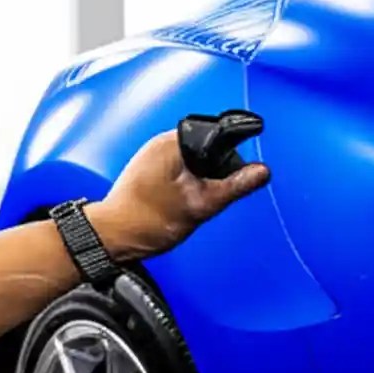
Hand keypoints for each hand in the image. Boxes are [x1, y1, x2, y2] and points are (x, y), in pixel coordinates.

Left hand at [85, 130, 270, 262]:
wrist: (112, 237)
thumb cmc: (146, 221)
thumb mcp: (201, 205)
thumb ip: (234, 186)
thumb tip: (262, 172)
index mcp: (173, 144)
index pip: (217, 135)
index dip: (233, 154)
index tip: (241, 171)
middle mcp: (161, 143)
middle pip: (208, 147)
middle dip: (216, 170)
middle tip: (210, 195)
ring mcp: (153, 155)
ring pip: (195, 159)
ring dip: (201, 178)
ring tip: (192, 201)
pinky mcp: (150, 169)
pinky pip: (181, 168)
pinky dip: (189, 183)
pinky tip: (182, 201)